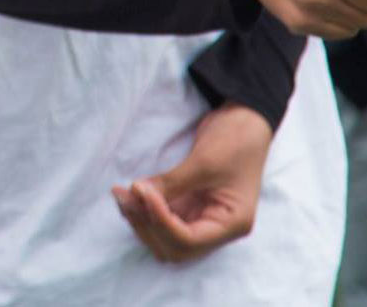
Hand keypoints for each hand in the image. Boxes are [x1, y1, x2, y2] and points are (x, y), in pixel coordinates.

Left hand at [112, 103, 271, 263]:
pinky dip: (144, 210)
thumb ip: (172, 183)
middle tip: (125, 195)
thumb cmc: (235, 140)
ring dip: (141, 219)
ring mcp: (202, 218)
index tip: (143, 192)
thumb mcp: (203, 162)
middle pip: (174, 247)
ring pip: (165, 237)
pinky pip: (163, 219)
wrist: (244, 119)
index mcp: (231, 224)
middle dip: (147, 224)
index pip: (189, 241)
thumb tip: (136, 194)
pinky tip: (129, 193)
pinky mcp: (189, 205)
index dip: (161, 221)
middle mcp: (216, 229)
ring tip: (121, 194)